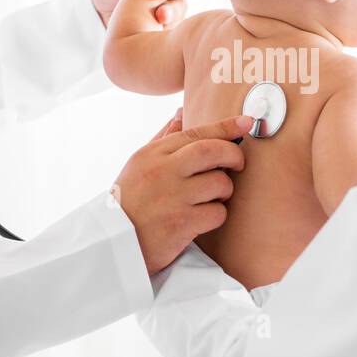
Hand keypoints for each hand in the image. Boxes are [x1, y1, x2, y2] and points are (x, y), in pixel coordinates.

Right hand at [113, 110, 253, 273]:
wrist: (111, 244)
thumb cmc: (130, 202)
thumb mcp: (139, 164)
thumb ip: (163, 138)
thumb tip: (183, 112)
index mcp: (152, 154)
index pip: (195, 133)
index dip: (225, 127)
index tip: (245, 122)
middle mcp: (162, 172)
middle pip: (213, 151)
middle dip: (233, 155)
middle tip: (237, 163)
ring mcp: (172, 198)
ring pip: (220, 183)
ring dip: (225, 190)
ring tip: (213, 197)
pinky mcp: (181, 224)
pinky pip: (217, 213)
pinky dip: (217, 215)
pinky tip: (204, 218)